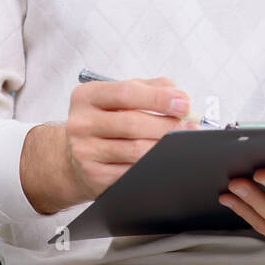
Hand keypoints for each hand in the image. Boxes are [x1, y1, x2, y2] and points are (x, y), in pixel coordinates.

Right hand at [63, 77, 193, 200]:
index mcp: (87, 96)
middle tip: (188, 126)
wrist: (76, 156)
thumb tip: (179, 96)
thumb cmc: (106, 121)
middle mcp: (81, 123)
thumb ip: (151, 88)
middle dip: (167, 125)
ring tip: (178, 142)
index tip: (184, 103)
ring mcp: (85, 151)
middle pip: (132, 123)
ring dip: (163, 146)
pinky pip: (132, 172)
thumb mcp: (120, 97)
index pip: (126, 93)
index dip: (158, 98)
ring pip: (135, 150)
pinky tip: (161, 159)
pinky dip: (152, 166)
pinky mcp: (94, 176)